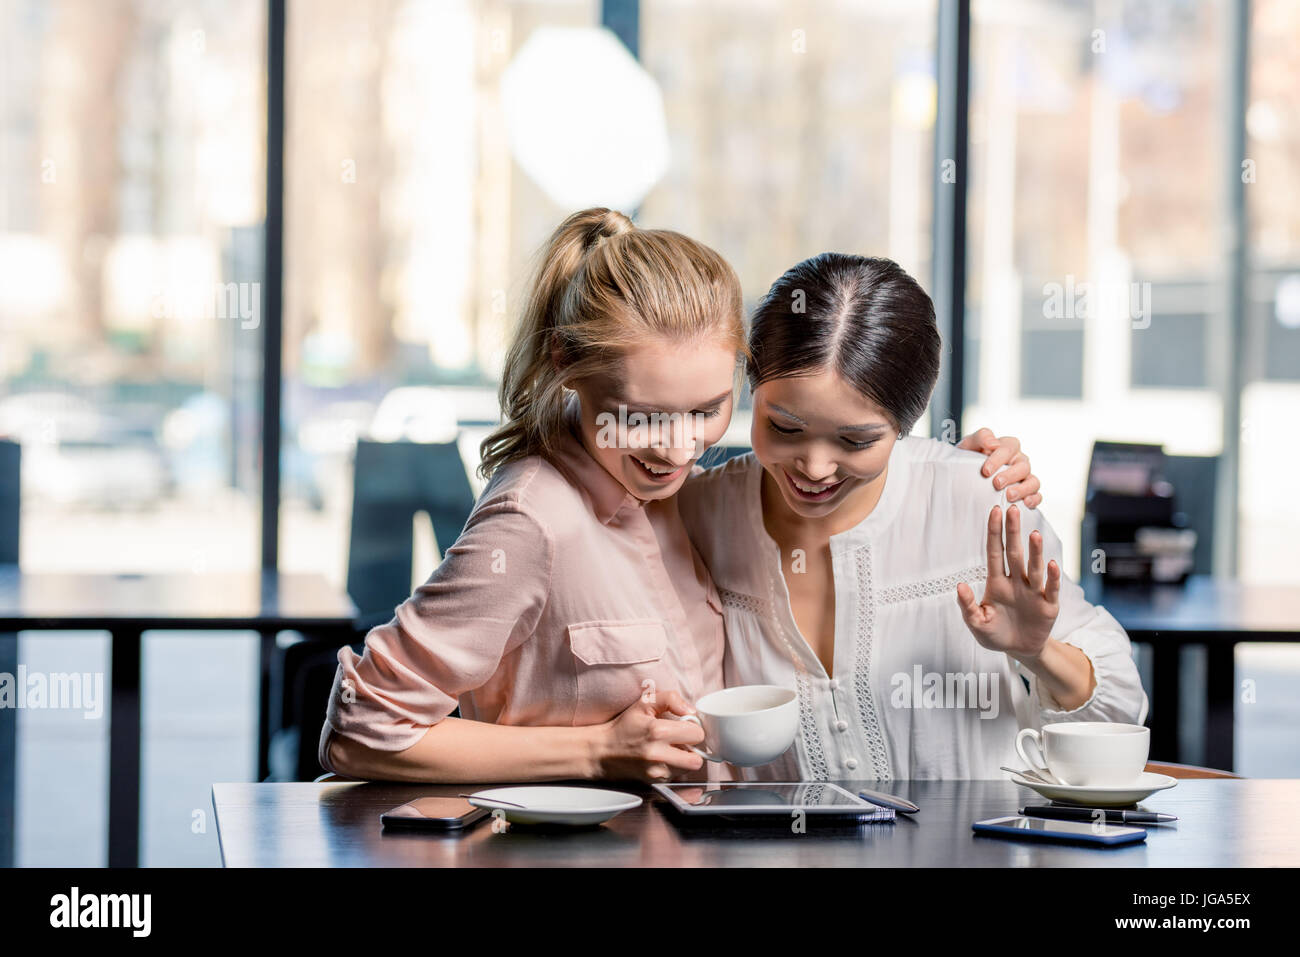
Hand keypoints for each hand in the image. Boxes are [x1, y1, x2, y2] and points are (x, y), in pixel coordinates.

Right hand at [594, 689, 704, 781]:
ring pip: (689, 769)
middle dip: (693, 748)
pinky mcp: (654, 782)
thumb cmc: (624, 726)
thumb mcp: (644, 703)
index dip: (692, 728)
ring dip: (684, 759)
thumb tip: (691, 711)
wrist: (602, 751)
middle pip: (697, 759)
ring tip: (670, 749)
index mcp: (658, 731)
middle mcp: (658, 754)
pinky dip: (674, 768)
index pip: (697, 734)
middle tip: (681, 741)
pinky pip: (677, 776)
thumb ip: (670, 699)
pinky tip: (663, 758)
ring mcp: (656, 771)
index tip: (683, 726)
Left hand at [956, 504, 1059, 660]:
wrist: (1019, 650)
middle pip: (1014, 553)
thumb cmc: (995, 633)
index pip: (994, 552)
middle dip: (1013, 532)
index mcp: (997, 583)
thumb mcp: (976, 623)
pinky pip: (1050, 589)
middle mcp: (1016, 582)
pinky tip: (1052, 564)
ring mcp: (1033, 592)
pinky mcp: (1048, 605)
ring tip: (1034, 535)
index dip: (994, 532)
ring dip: (1034, 552)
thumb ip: (968, 606)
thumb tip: (960, 586)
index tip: (994, 511)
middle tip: (1013, 509)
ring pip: (1034, 568)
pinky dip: (1052, 578)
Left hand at [957, 427, 1041, 507]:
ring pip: (1033, 481)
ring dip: (1023, 489)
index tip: (985, 471)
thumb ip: (981, 437)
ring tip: (1009, 496)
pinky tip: (1024, 504)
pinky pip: (1037, 496)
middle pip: (1023, 466)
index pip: (1008, 448)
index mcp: (1008, 447)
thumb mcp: (969, 445)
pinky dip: (1034, 499)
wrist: (964, 476)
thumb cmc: (969, 459)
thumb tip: (992, 443)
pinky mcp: (1027, 493)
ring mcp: (1025, 477)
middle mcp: (1019, 461)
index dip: (998, 459)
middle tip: (997, 484)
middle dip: (1010, 475)